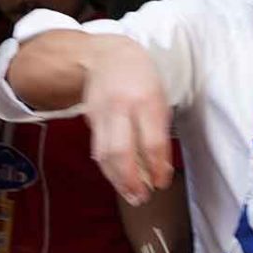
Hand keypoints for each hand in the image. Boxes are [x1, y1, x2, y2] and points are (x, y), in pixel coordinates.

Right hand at [83, 39, 172, 205]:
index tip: (162, 183)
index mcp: (146, 100)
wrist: (107, 54)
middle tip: (142, 197)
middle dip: (132, 181)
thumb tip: (159, 166)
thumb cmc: (141, 77)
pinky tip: (116, 178)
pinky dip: (107, 167)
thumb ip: (159, 129)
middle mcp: (122, 108)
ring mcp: (102, 114)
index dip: (158, 168)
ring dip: (117, 180)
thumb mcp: (159, 97)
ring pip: (105, 155)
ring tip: (129, 194)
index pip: (152, 143)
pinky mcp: (89, 118)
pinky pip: (98, 149)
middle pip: (122, 152)